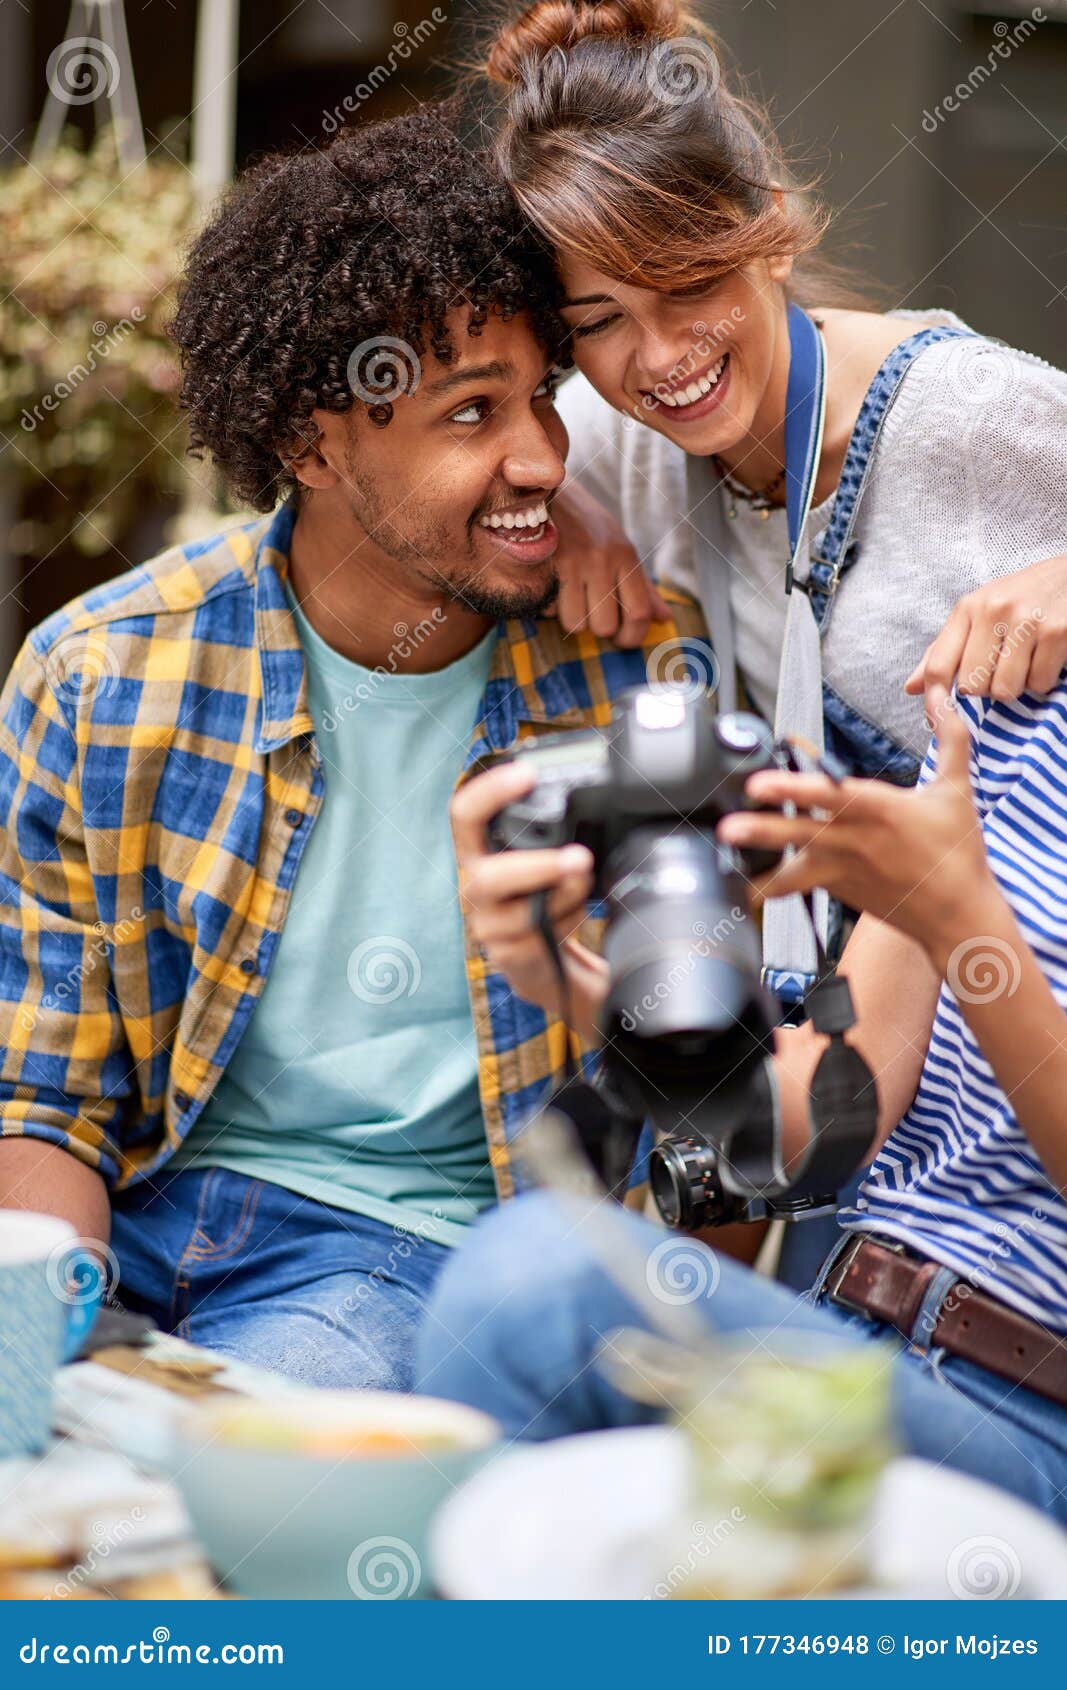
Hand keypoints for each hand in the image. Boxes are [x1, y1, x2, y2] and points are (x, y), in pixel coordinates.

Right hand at [451, 763, 608, 1042]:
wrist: (547, 959)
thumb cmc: (547, 896)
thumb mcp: (547, 857)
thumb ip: (554, 832)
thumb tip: (595, 798)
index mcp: (479, 850)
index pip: (464, 815)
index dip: (489, 791)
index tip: (527, 774)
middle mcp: (474, 886)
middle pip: (487, 876)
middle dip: (539, 866)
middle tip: (580, 858)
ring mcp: (486, 924)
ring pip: (522, 913)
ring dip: (565, 898)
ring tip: (586, 885)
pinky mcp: (506, 955)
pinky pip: (536, 940)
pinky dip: (566, 923)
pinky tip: (574, 915)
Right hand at [551, 480, 670, 646]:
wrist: (542, 488)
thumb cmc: (584, 523)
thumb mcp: (618, 547)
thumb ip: (641, 586)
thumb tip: (665, 618)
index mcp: (625, 555)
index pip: (640, 612)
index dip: (632, 636)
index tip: (622, 641)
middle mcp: (603, 558)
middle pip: (605, 626)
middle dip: (596, 627)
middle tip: (590, 612)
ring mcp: (572, 561)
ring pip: (575, 624)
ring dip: (569, 618)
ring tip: (567, 597)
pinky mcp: (543, 564)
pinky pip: (549, 609)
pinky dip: (548, 606)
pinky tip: (550, 586)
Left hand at [717, 691, 1002, 958]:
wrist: (959, 917)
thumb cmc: (958, 852)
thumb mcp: (957, 790)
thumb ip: (951, 735)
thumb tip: (943, 692)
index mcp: (882, 811)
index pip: (831, 796)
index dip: (793, 790)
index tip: (759, 785)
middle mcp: (857, 841)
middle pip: (803, 833)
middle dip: (763, 830)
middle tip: (727, 828)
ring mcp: (845, 871)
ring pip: (795, 868)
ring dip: (760, 865)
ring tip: (727, 864)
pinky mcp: (839, 893)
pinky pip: (800, 886)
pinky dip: (772, 885)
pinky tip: (743, 886)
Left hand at [905, 552, 1066, 715]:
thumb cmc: (1020, 598)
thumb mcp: (977, 614)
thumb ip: (943, 651)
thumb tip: (912, 688)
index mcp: (968, 608)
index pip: (938, 664)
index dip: (936, 697)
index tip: (943, 713)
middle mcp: (993, 610)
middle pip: (971, 686)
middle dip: (986, 689)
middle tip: (1000, 671)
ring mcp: (1026, 620)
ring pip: (1005, 689)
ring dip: (1016, 687)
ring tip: (1024, 664)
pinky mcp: (1056, 632)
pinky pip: (1039, 683)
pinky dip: (1043, 680)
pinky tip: (1046, 658)